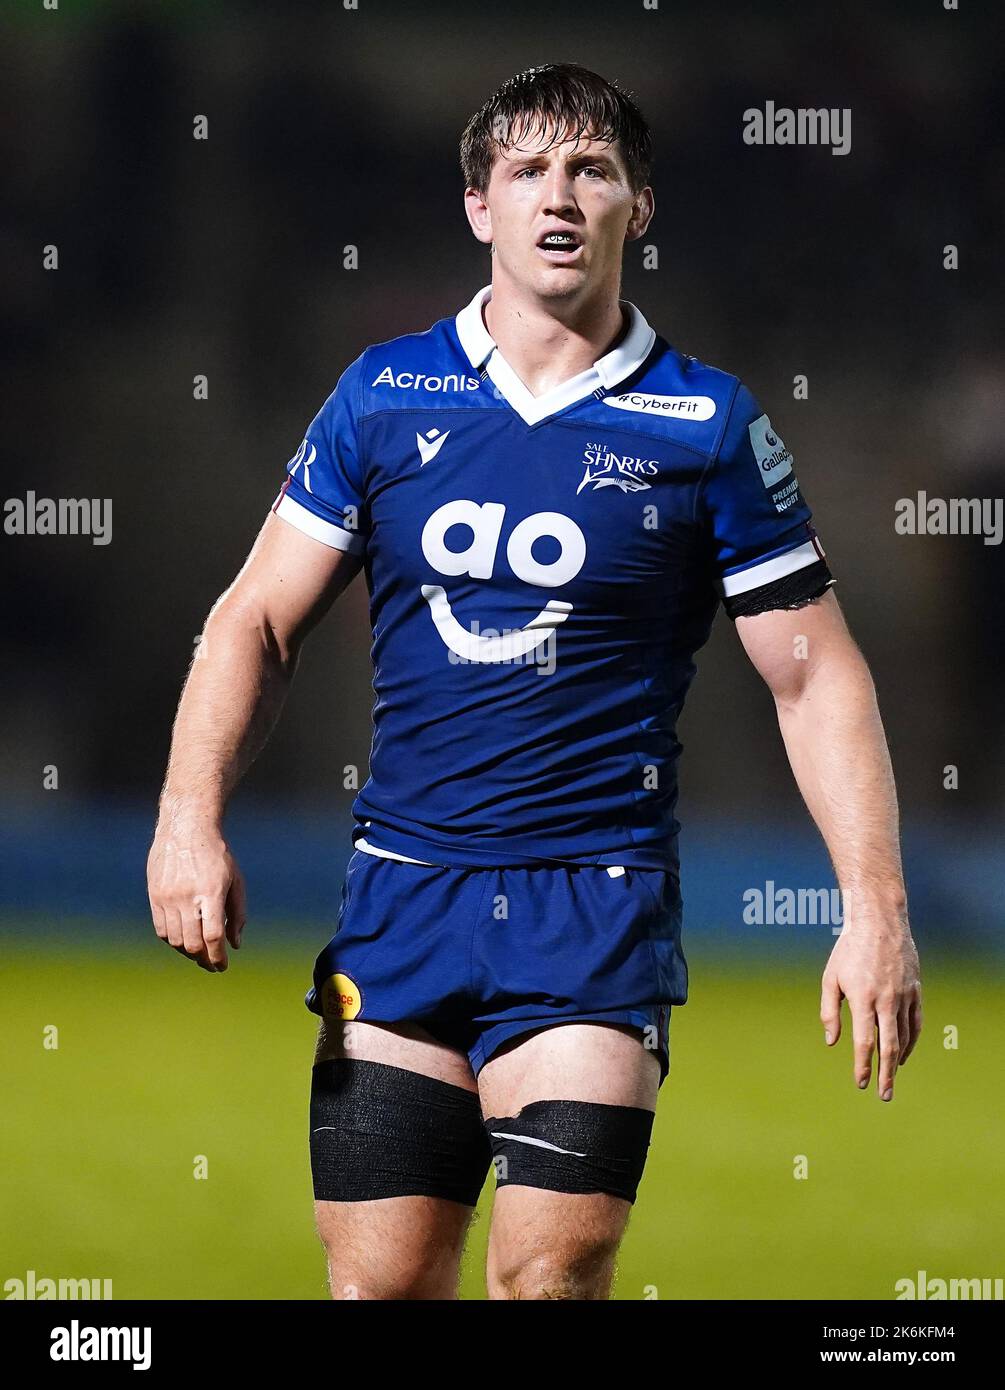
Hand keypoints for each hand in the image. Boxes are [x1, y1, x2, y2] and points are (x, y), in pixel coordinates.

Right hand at [146, 816, 246, 971]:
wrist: (185, 829)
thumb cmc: (217, 856)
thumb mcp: (236, 881)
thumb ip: (237, 914)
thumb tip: (235, 946)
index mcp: (211, 892)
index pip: (212, 935)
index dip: (217, 956)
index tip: (223, 966)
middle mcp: (186, 896)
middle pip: (192, 943)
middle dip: (203, 959)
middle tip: (212, 964)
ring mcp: (167, 897)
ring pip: (175, 940)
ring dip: (188, 952)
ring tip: (199, 953)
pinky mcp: (155, 896)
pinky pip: (161, 929)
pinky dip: (173, 940)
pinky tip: (184, 940)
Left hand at [820, 906, 921, 1100]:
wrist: (879, 922)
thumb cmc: (848, 950)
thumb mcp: (830, 978)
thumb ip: (830, 1011)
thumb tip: (831, 1041)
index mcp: (862, 998)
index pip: (864, 1041)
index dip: (862, 1065)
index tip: (860, 1082)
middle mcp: (886, 999)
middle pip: (889, 1046)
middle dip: (886, 1074)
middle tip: (883, 1095)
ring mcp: (904, 995)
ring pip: (905, 1036)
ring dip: (898, 1059)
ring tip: (890, 1075)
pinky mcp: (916, 990)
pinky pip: (916, 1022)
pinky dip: (911, 1041)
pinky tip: (903, 1053)